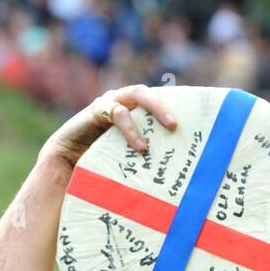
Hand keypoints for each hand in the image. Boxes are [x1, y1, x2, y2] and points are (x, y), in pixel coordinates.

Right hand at [38, 84, 178, 169]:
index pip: (163, 99)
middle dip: (170, 103)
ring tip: (170, 127)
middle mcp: (126, 101)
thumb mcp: (135, 158)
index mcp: (139, 111)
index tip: (202, 114)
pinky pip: (116, 111)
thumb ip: (155, 156)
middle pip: (153, 92)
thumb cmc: (105, 164)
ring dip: (155, 108)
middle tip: (181, 123)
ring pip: (137, 94)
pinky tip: (140, 146)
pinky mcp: (96, 110)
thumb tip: (192, 178)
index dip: (181, 102)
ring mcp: (111, 102)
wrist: (67, 166)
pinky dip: (131, 128)